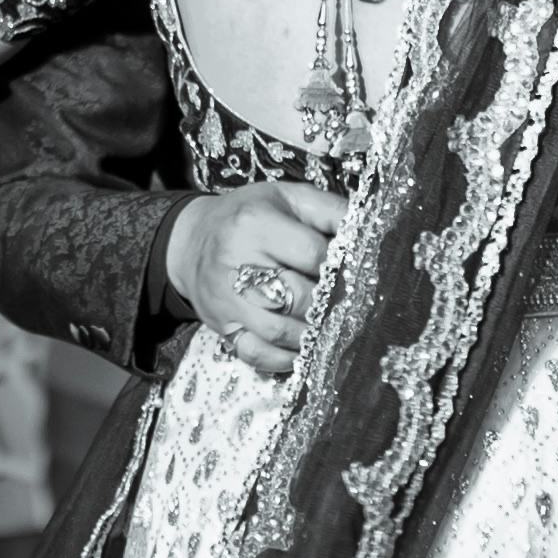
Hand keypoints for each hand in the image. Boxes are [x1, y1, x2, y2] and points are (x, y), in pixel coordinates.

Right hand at [166, 181, 350, 376]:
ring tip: (328, 327)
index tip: (351, 269)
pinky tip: (301, 350)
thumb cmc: (248, 217)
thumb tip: (367, 229)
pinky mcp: (221, 326)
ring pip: (278, 330)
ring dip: (311, 335)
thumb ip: (329, 209)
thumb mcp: (287, 198)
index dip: (338, 264)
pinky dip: (283, 359)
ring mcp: (226, 299)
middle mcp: (236, 261)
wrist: (190, 242)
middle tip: (346, 303)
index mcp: (255, 223)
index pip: (312, 253)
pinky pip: (255, 353)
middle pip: (298, 296)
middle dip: (328, 303)